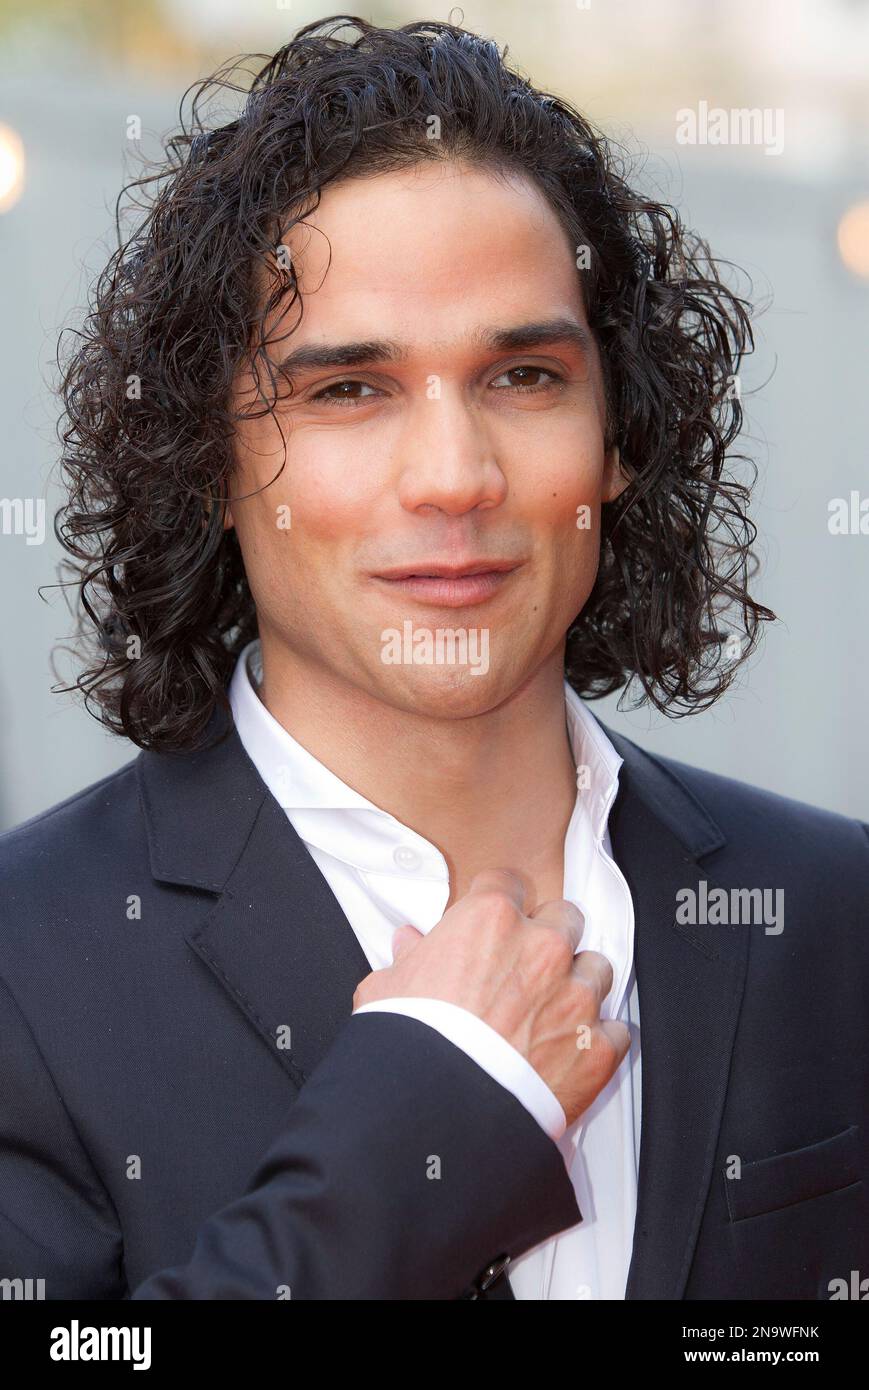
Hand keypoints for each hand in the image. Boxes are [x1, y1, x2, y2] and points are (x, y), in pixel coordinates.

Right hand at [353, 867, 630, 1127]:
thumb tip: (408, 945)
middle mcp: (542, 948)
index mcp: (491, 920)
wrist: (440, 1110)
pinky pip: (616, 1030)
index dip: (499, 903)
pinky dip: (596, 1039)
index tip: (495, 921)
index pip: (508, 882)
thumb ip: (407, 960)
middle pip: (564, 918)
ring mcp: (575, 996)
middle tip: (525, 967)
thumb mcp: (389, 989)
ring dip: (578, 985)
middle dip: (548, 938)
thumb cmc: (413, 1048)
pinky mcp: (596, 1046)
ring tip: (549, 1013)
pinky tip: (568, 1052)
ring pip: (597, 968)